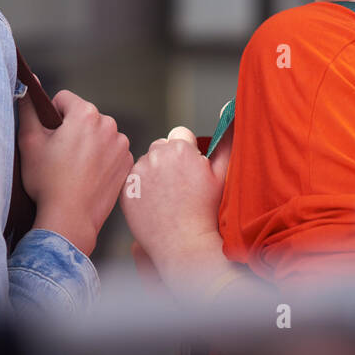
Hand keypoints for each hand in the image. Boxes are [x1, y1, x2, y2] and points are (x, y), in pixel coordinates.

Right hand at [18, 88, 132, 256]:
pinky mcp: (127, 163)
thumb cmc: (47, 181)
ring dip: (88, 143)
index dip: (51, 117)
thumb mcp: (30, 142)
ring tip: (75, 168)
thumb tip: (28, 84)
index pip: (64, 100)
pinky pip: (111, 151)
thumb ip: (29, 108)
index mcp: (86, 114)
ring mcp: (122, 145)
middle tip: (59, 155)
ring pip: (98, 134)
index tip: (49, 137)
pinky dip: (101, 158)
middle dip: (71, 129)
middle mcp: (109, 124)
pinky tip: (89, 175)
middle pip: (83, 117)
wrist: (70, 218)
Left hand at [120, 127, 225, 281]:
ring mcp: (138, 173)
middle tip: (179, 185)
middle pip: (161, 147)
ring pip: (146, 162)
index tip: (190, 171)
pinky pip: (133, 179)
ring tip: (167, 196)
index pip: (180, 136)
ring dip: (154, 172)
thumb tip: (228, 110)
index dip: (187, 152)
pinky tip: (154, 202)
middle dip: (169, 159)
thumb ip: (226, 139)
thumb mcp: (222, 173)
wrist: (184, 244)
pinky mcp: (126, 188)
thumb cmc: (207, 210)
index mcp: (180, 148)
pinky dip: (141, 186)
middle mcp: (156, 156)